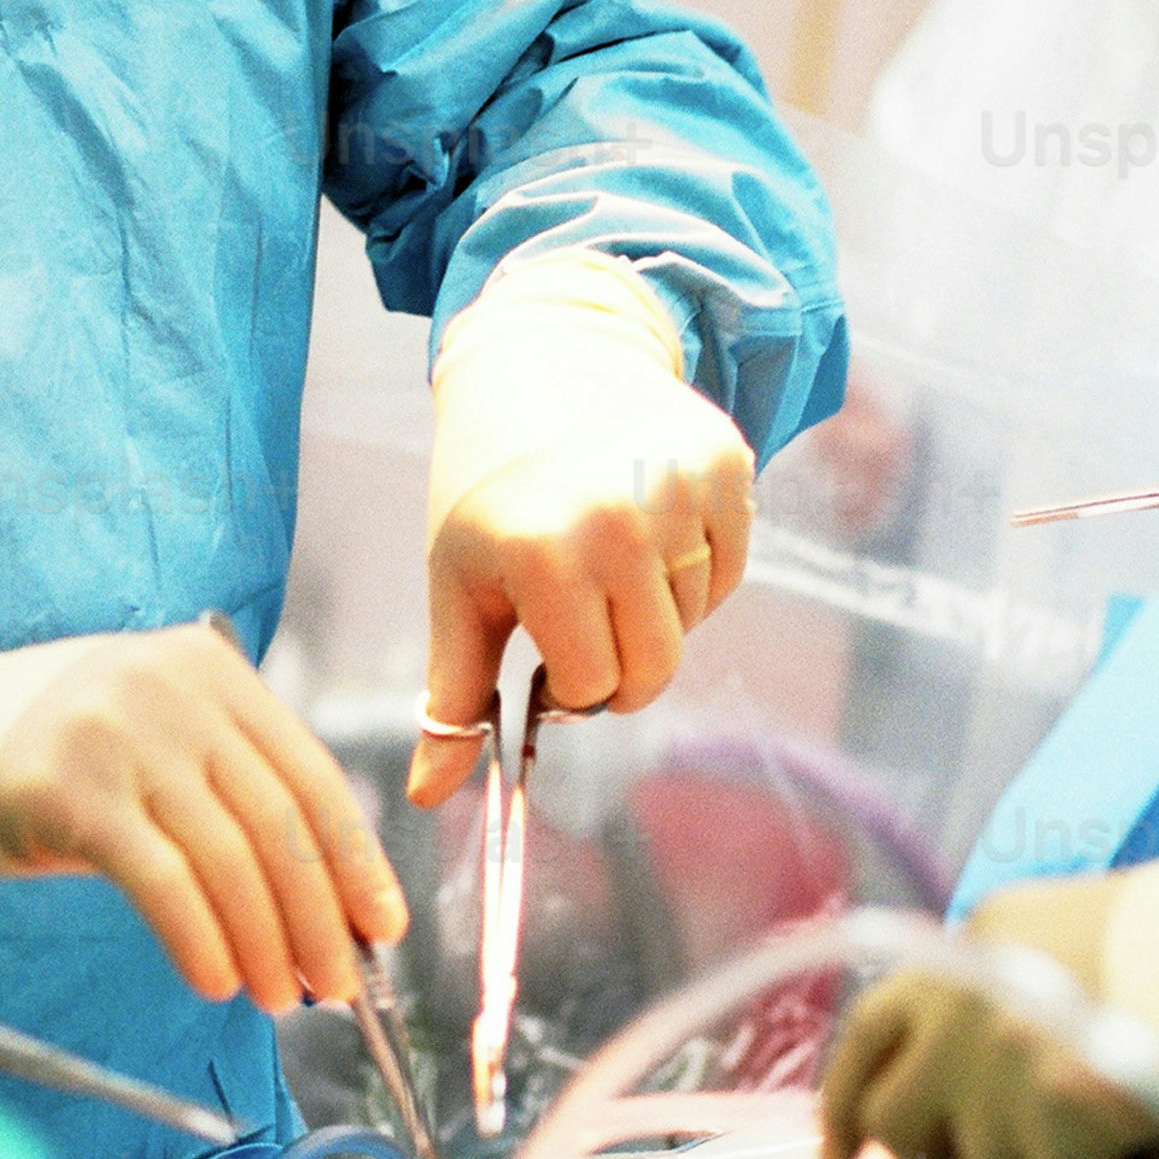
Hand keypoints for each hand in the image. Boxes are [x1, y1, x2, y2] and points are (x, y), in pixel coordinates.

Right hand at [0, 621, 406, 1013]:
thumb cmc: (62, 755)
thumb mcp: (159, 736)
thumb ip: (234, 787)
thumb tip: (327, 902)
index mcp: (212, 670)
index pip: (311, 774)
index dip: (354, 860)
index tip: (380, 926)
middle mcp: (171, 688)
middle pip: (276, 821)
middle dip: (317, 916)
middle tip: (334, 984)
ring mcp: (117, 733)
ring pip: (225, 857)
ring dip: (263, 942)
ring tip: (278, 997)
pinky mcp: (66, 790)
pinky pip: (159, 880)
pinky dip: (199, 939)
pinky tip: (216, 978)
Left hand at [410, 370, 754, 809]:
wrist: (543, 360)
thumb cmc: (488, 489)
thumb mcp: (457, 585)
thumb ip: (453, 696)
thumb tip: (430, 798)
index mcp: (543, 555)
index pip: (593, 688)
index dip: (567, 681)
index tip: (544, 643)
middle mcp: (619, 519)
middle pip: (655, 668)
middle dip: (619, 665)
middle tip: (582, 617)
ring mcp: (680, 488)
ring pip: (693, 621)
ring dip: (654, 613)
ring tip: (608, 556)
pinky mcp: (726, 465)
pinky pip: (728, 573)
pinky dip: (695, 573)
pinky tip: (649, 528)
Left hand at [815, 912, 1158, 1158]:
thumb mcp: (1070, 946)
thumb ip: (1000, 1004)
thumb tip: (958, 1102)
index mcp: (967, 947)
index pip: (867, 1033)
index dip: (841, 1103)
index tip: (834, 1157)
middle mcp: (964, 993)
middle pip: (896, 1127)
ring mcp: (1002, 1050)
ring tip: (1129, 1124)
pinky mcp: (1056, 1106)